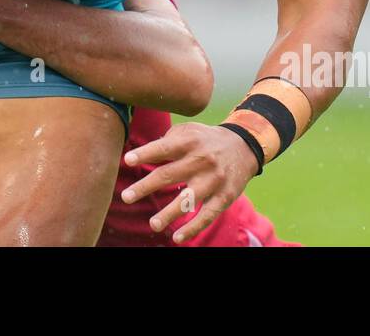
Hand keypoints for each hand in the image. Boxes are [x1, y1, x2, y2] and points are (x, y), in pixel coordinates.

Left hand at [120, 122, 261, 243]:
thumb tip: (142, 157)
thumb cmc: (205, 139)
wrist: (244, 146)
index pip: (164, 148)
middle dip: (146, 186)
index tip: (127, 160)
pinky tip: (177, 238)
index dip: (145, 153)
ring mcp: (214, 180)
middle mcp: (201, 160)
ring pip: (188, 200)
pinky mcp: (224, 197)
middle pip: (169, 175)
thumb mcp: (188, 131)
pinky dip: (193, 228)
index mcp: (189, 141)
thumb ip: (167, 142)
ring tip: (153, 224)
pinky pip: (207, 215)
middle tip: (126, 197)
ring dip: (169, 214)